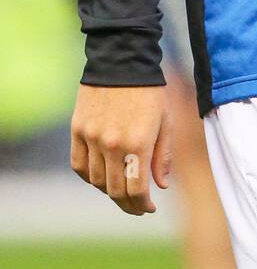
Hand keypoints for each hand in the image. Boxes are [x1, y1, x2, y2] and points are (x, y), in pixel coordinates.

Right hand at [70, 85, 171, 215]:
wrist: (123, 60)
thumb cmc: (151, 91)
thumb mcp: (166, 121)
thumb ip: (162, 156)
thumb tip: (160, 186)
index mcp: (139, 143)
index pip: (137, 190)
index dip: (142, 205)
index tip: (148, 208)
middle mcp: (113, 144)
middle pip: (115, 190)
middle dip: (127, 204)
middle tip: (136, 206)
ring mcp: (92, 138)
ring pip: (97, 181)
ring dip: (109, 191)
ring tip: (121, 190)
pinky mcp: (78, 130)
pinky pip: (79, 165)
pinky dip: (89, 177)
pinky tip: (101, 177)